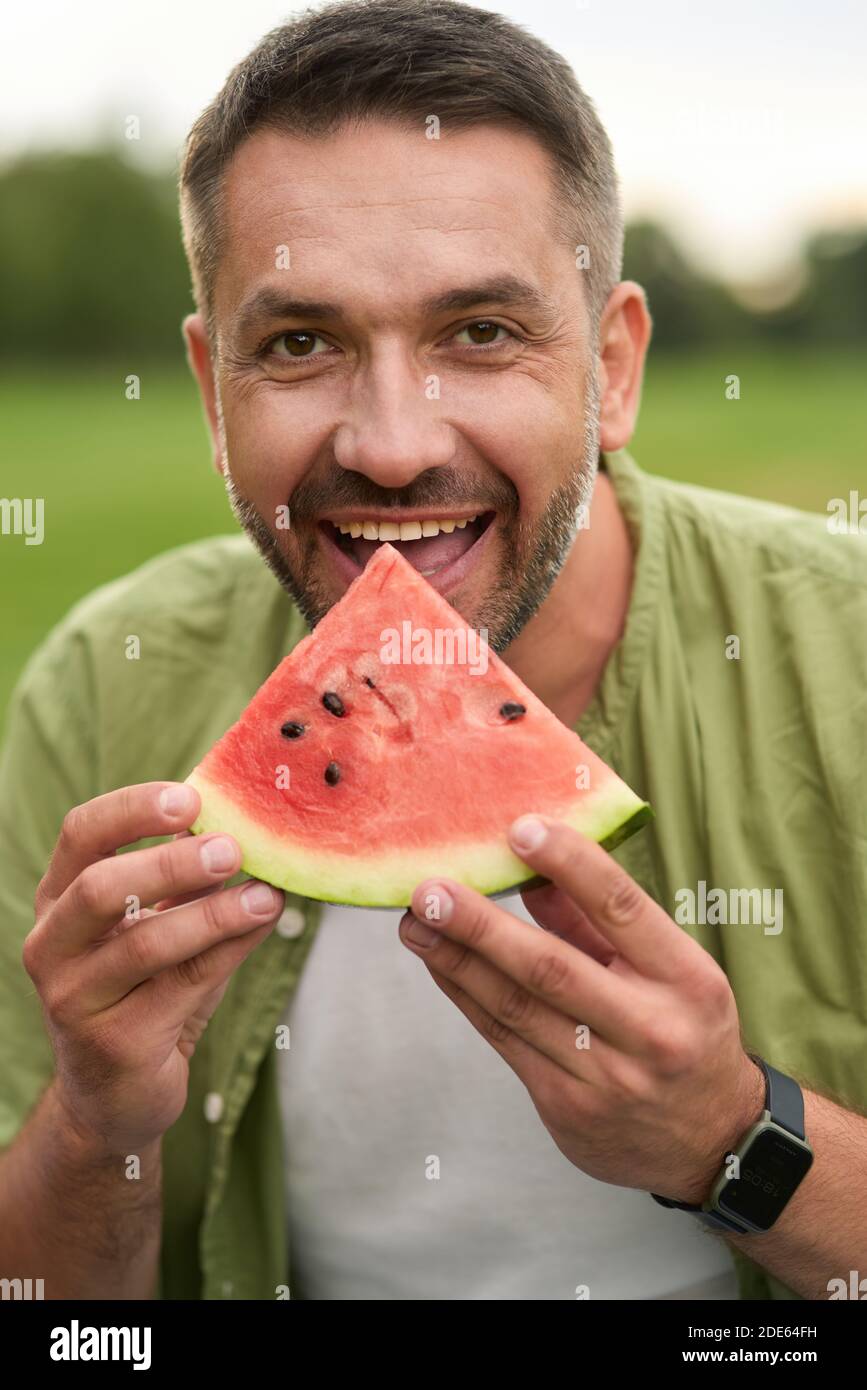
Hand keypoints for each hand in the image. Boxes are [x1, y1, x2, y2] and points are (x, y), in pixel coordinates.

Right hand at [23, 782, 283, 1153]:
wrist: (115, 1098)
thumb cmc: (144, 994)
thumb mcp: (160, 925)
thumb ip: (189, 879)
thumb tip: (245, 820)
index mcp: (58, 901)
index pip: (81, 835)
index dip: (133, 808)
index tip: (190, 796)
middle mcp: (52, 946)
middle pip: (99, 888)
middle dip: (170, 863)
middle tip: (233, 848)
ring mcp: (75, 998)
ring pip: (145, 944)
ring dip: (214, 913)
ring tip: (265, 895)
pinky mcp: (113, 1042)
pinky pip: (181, 986)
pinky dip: (229, 949)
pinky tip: (262, 925)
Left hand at [399, 815, 764, 1203]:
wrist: (710, 1139)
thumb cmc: (685, 1030)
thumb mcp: (671, 967)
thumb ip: (599, 919)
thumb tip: (532, 866)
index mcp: (685, 979)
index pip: (621, 907)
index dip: (569, 863)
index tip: (519, 828)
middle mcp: (649, 1029)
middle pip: (550, 967)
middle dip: (481, 925)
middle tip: (429, 890)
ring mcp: (605, 1075)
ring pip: (514, 1006)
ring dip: (456, 959)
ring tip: (415, 921)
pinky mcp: (566, 1106)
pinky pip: (504, 1039)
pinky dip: (466, 995)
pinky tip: (440, 961)